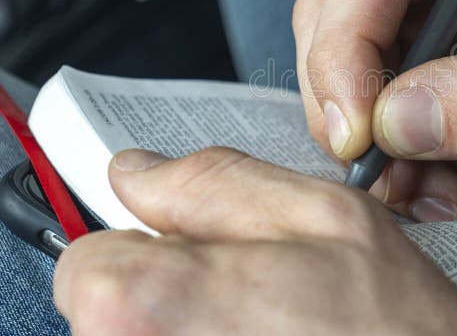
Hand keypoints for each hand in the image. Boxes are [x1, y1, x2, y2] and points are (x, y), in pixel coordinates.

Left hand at [54, 148, 456, 335]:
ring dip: (200, 329)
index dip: (153, 248)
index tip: (203, 258)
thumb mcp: (331, 221)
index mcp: (148, 303)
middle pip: (113, 311)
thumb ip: (220, 182)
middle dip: (177, 292)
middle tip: (261, 300)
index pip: (89, 262)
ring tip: (278, 333)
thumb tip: (142, 172)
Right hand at [292, 0, 456, 215]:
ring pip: (336, 68)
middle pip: (334, 18)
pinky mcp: (402, 37)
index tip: (359, 143)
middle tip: (412, 184)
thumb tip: (390, 123)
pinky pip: (359, 99)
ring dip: (386, 150)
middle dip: (365, 116)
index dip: (345, 58)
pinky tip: (456, 185)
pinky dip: (397, 157)